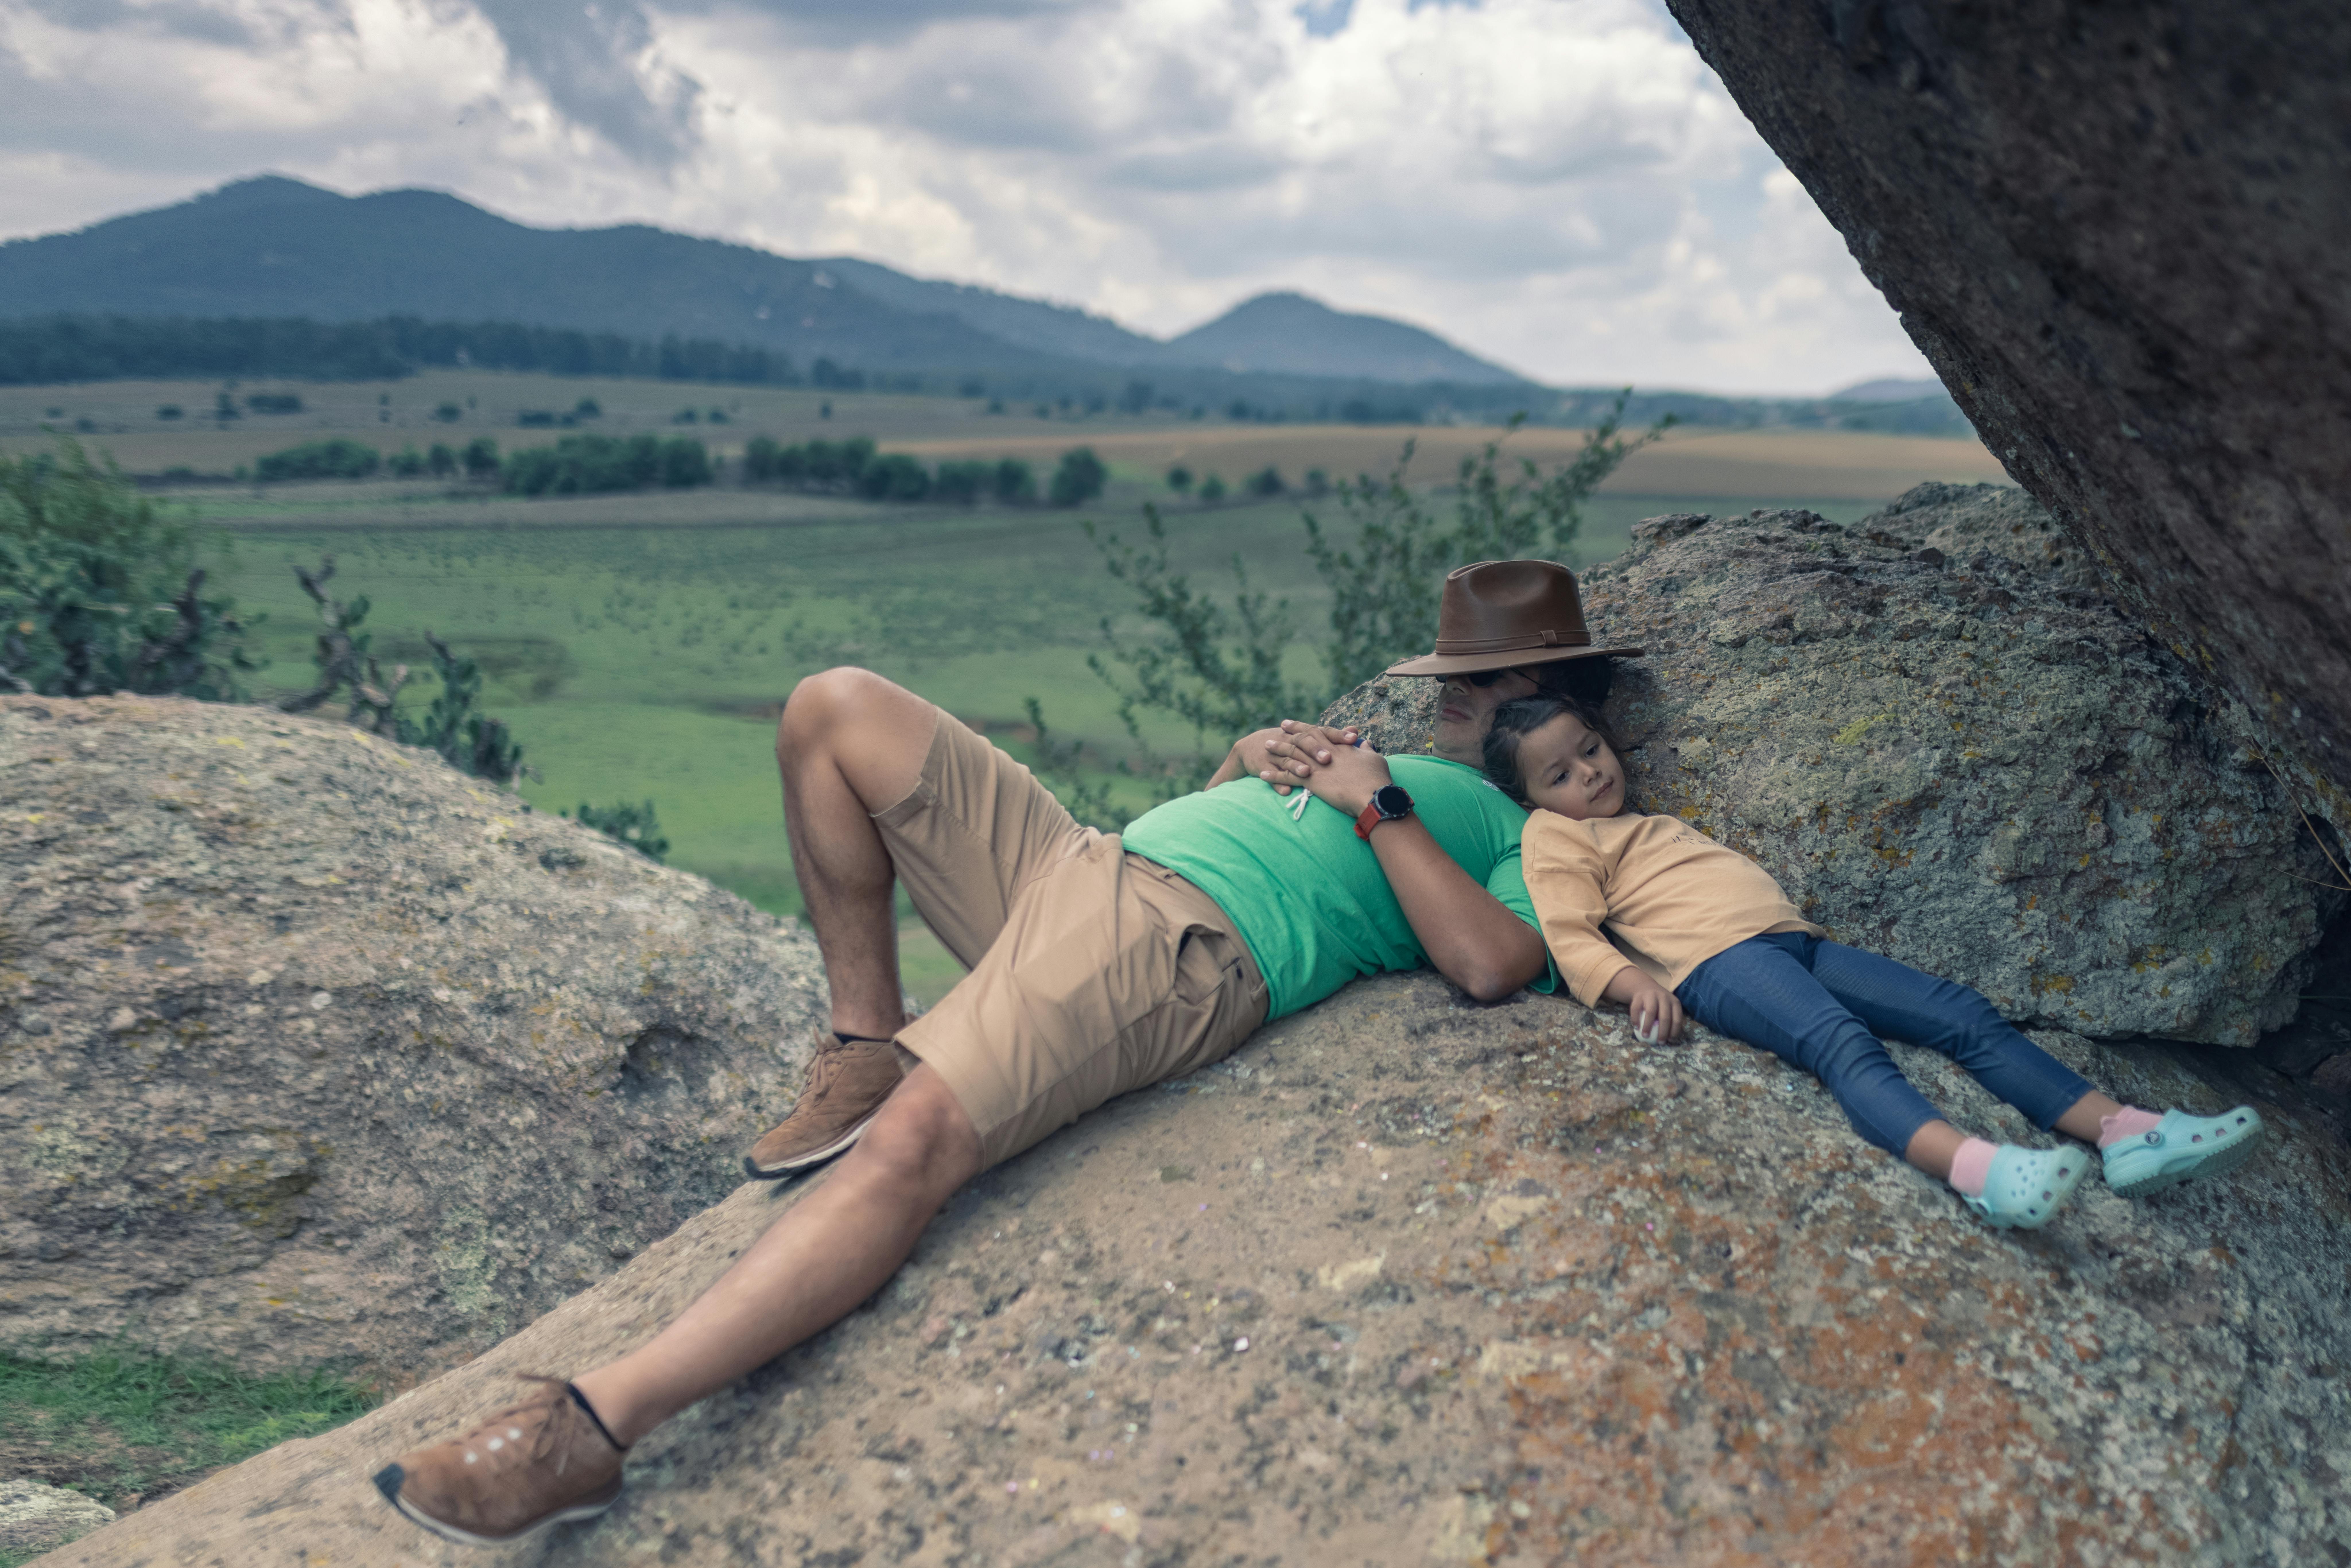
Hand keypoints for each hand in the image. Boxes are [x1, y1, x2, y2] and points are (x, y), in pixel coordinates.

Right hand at [1235, 720, 1359, 794]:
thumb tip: (1358, 734)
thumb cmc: (1291, 745)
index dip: (1338, 734)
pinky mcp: (1264, 767)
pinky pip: (1271, 776)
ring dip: (1296, 766)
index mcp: (1305, 735)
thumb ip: (1334, 739)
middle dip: (1316, 750)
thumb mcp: (1310, 740)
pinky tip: (1285, 791)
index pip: (1323, 731)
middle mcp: (1291, 741)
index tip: (1354, 738)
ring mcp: (1276, 754)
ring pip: (1287, 759)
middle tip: (1328, 758)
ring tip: (1306, 773)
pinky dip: (1277, 783)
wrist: (1256, 747)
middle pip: (1304, 742)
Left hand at [1266, 737, 1392, 816]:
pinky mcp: (1311, 781)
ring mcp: (1316, 766)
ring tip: (1265, 746)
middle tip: (1278, 729)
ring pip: (1292, 754)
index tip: (1296, 723)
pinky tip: (1262, 775)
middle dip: (1290, 733)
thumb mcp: (1374, 759)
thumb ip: (1367, 750)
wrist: (1373, 796)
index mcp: (1340, 747)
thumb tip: (1366, 743)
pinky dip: (1274, 776)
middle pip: (1303, 739)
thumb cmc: (1377, 779)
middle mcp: (1325, 753)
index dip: (1306, 726)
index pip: (1319, 732)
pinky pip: (1287, 777)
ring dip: (1277, 750)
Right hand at [1601, 965, 1683, 1044]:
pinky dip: (1635, 1019)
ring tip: (1645, 1036)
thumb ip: (1671, 1020)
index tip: (1670, 1040)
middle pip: (1665, 1017)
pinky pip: (1636, 1009)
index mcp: (1674, 1002)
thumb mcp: (1669, 1007)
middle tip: (1659, 1042)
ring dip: (1648, 1026)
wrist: (1644, 987)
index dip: (1674, 1031)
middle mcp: (1664, 997)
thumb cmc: (1659, 1003)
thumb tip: (1670, 1040)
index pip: (1677, 1019)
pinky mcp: (1638, 996)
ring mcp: (1651, 995)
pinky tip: (1636, 1028)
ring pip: (1651, 1012)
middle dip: (1663, 1032)